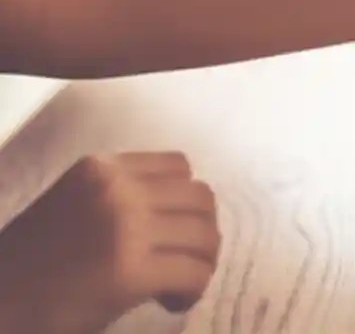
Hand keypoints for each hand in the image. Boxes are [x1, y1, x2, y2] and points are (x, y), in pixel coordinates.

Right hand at [0, 153, 219, 333]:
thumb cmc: (35, 262)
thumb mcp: (77, 205)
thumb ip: (123, 197)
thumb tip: (186, 211)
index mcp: (101, 168)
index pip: (180, 167)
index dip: (187, 202)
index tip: (175, 229)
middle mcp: (118, 188)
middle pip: (201, 199)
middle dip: (202, 232)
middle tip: (185, 261)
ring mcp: (126, 227)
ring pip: (205, 235)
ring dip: (203, 263)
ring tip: (178, 284)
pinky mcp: (131, 271)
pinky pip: (195, 272)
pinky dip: (193, 290)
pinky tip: (173, 302)